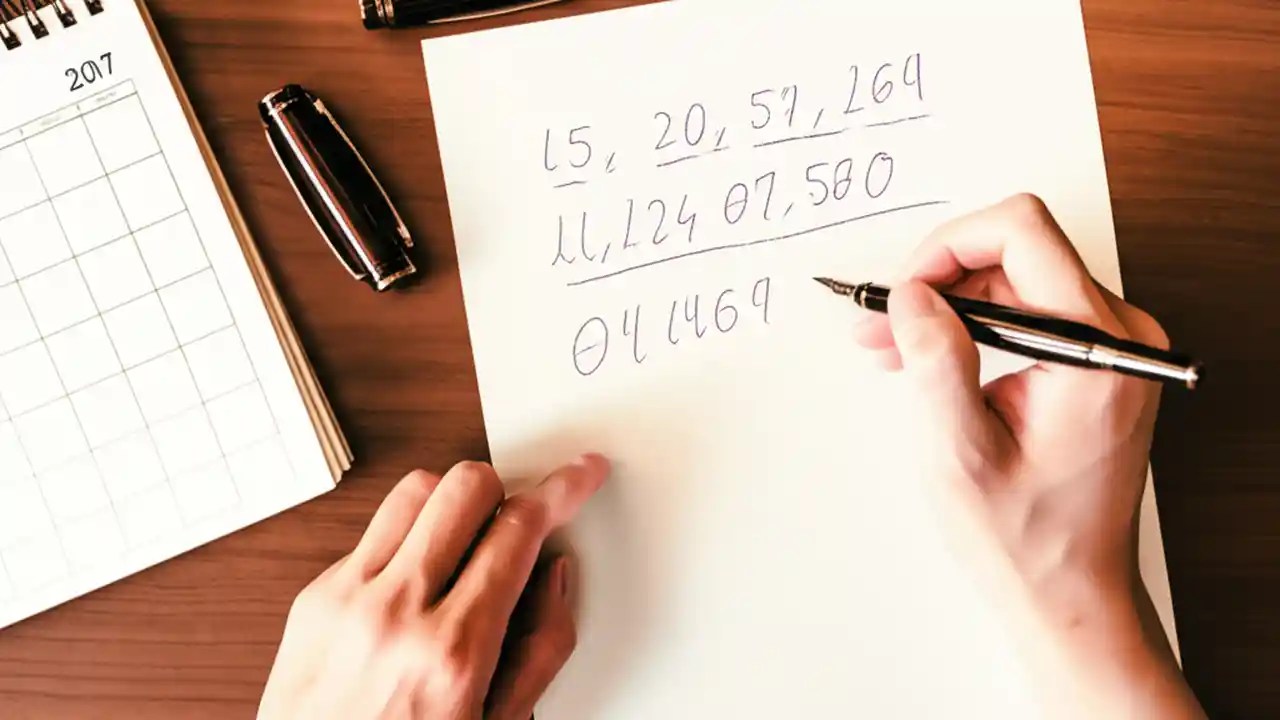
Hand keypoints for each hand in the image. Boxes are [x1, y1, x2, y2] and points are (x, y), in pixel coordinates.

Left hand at [257, 455, 608, 719]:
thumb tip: (554, 574)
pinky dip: (406, 540)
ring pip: (413, 490)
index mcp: (453, 651)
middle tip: (516, 519)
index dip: (561, 489)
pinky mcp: (312, 598)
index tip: (579, 475)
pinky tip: (417, 582)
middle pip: (464, 486)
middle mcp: (395, 613)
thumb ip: (542, 647)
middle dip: (504, 490)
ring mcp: (346, 599)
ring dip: (450, 504)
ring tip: (463, 544)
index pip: (518, 528)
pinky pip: (372, 533)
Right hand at [854, 194, 1204, 717]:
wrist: (1072, 592)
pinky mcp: (1098, 365)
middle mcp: (1119, 336)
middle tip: (879, 325)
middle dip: (938, 281)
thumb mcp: (960, 453)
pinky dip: (975, 329)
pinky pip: (1030, 315)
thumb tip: (911, 294)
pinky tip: (932, 360)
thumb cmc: (1026, 538)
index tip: (904, 288)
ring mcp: (1113, 349)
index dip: (948, 245)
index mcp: (1097, 350)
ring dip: (950, 307)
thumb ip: (935, 360)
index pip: (1022, 232)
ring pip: (1017, 283)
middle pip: (1016, 253)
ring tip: (892, 348)